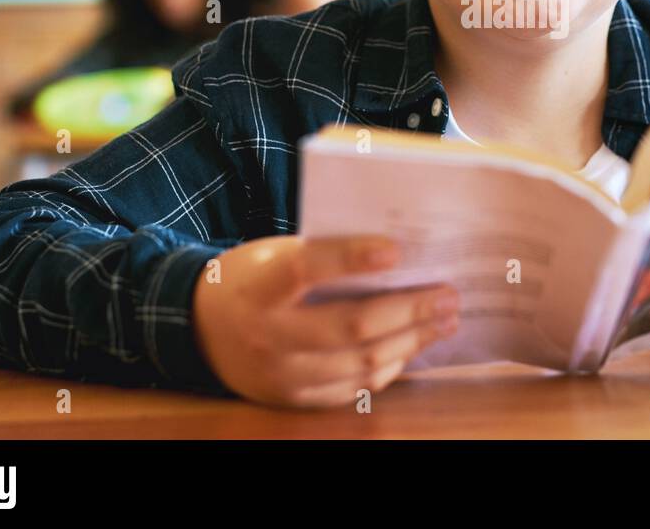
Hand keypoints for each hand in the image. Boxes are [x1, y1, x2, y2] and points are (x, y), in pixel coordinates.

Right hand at [192, 235, 458, 407]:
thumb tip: (397, 254)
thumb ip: (323, 253)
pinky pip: (354, 388)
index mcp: (259, 288)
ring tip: (444, 320)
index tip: (396, 249)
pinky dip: (390, 367)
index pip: (306, 268)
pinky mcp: (294, 401)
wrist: (201, 330)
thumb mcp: (274, 254)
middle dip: (409, 310)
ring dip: (412, 341)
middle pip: (350, 327)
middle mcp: (267, 336)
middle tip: (448, 295)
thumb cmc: (252, 279)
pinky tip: (412, 346)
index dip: (351, 258)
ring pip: (361, 363)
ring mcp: (281, 375)